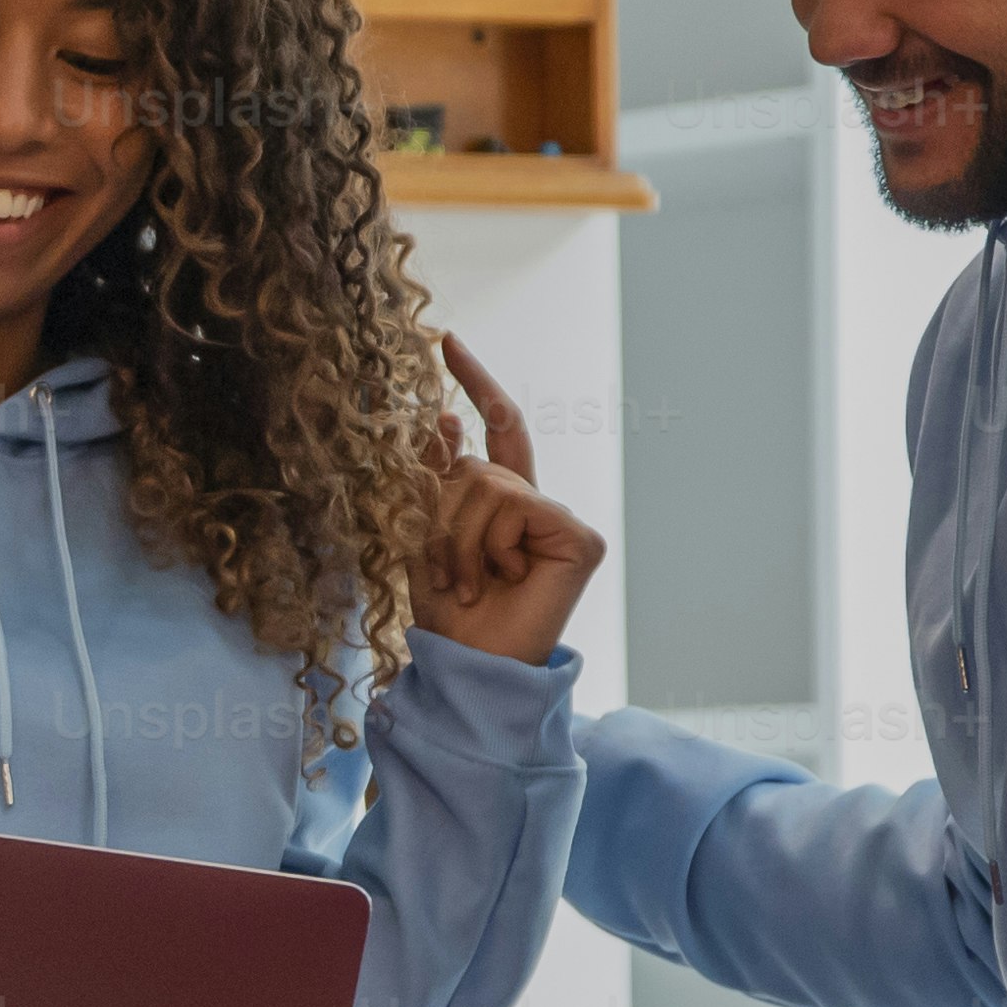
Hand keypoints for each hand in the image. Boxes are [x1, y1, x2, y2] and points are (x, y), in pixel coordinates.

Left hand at [411, 332, 606, 666]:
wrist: (470, 664)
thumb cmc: (449, 613)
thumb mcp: (425, 535)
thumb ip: (437, 478)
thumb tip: (447, 417)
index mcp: (503, 500)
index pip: (495, 426)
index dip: (475, 382)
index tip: (447, 342)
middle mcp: (536, 504)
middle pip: (476, 466)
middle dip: (442, 516)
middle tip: (446, 572)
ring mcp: (561, 519)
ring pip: (489, 484)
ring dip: (459, 538)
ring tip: (469, 582)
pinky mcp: (580, 537)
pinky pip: (517, 504)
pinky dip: (492, 542)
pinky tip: (505, 576)